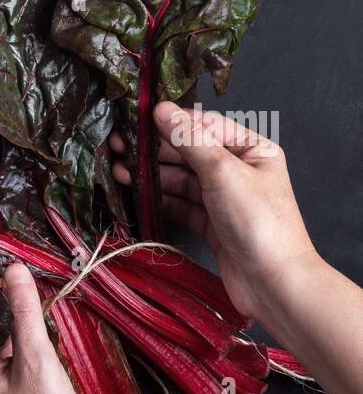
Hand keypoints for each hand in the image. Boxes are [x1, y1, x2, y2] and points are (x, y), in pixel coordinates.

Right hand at [110, 102, 318, 322]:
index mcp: (253, 149)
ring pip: (183, 179)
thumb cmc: (258, 221)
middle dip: (156, 150)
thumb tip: (160, 109)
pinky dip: (161, 199)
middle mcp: (240, 171)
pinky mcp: (214, 224)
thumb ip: (189, 138)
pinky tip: (137, 193)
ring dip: (153, 175)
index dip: (172, 122)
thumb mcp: (222, 170)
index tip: (138, 119)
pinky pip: (183, 205)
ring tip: (120, 169)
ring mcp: (226, 199)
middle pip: (191, 152)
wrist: (273, 285)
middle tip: (120, 145)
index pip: (206, 126)